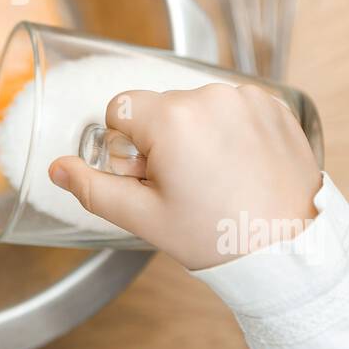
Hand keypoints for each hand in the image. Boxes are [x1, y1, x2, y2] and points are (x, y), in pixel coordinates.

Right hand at [48, 84, 321, 270]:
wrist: (290, 253)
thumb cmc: (217, 236)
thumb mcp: (145, 218)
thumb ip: (93, 189)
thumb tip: (58, 168)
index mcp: (172, 118)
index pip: (119, 109)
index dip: (126, 148)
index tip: (151, 178)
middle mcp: (210, 95)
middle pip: (158, 107)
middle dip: (161, 141)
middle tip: (186, 186)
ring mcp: (246, 98)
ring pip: (195, 106)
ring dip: (196, 133)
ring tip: (217, 178)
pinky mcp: (274, 104)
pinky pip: (232, 106)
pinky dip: (230, 130)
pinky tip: (241, 166)